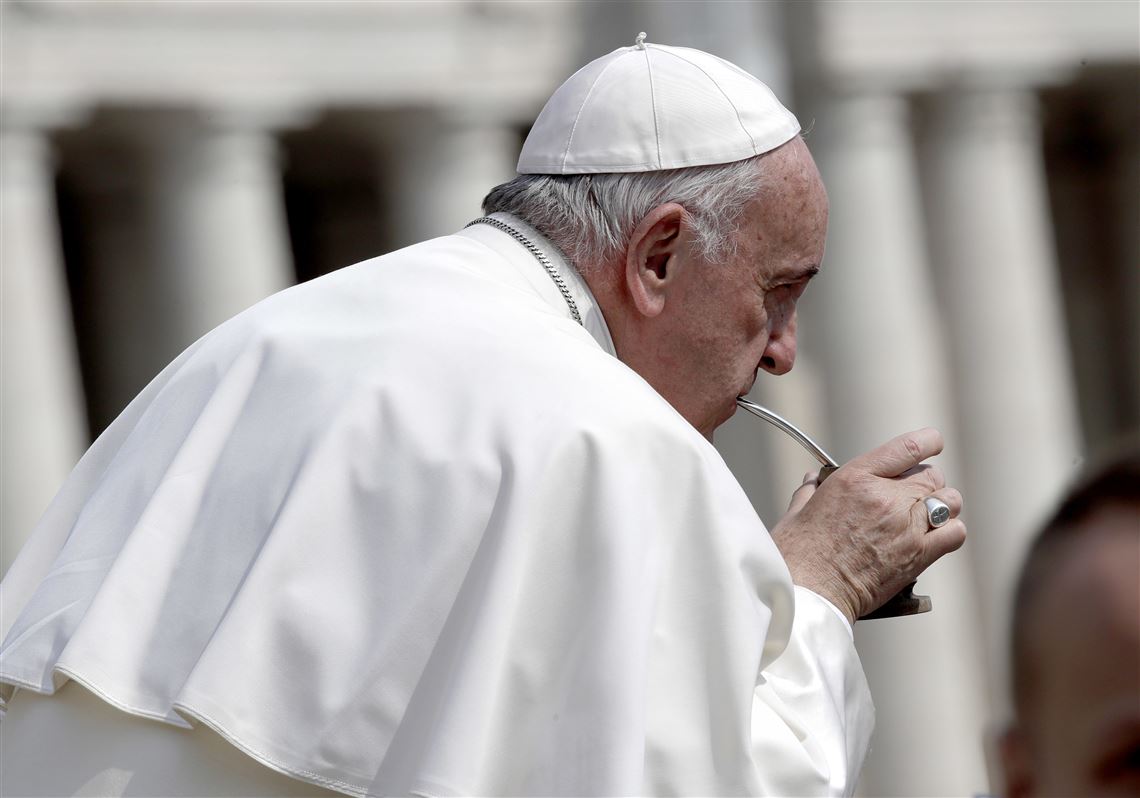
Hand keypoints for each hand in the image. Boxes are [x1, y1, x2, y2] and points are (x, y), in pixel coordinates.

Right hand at [770, 428, 966, 623]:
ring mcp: (905, 526)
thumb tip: (814, 481)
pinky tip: (934, 537)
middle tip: (911, 494)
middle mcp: (886, 497)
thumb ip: (811, 490)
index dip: (928, 442)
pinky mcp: (917, 556)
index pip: (910, 447)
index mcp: (856, 478)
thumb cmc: (798, 555)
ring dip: (940, 506)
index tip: (932, 443)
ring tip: (926, 516)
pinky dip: (949, 533)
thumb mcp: (798, 511)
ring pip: (949, 501)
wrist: (810, 593)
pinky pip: (954, 533)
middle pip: (931, 476)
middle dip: (924, 482)